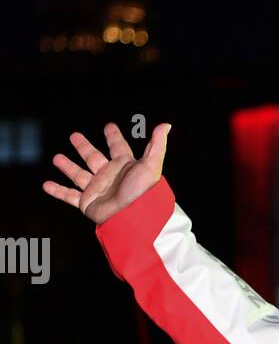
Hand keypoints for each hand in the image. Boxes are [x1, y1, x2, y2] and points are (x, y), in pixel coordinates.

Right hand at [42, 121, 171, 225]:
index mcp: (124, 166)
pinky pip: (69, 195)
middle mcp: (109, 176)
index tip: (109, 127)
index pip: (118, 147)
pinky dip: (57, 191)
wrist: (133, 218)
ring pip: (78, 174)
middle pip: (93, 157)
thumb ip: (157, 145)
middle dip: (84, 147)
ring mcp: (97, 189)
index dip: (114, 137)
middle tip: (74, 136)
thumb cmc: (144, 193)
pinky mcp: (87, 203)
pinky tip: (46, 184)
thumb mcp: (151, 166)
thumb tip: (165, 125)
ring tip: (56, 157)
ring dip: (68, 166)